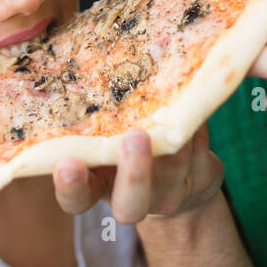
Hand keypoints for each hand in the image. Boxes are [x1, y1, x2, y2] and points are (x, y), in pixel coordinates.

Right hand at [51, 122, 223, 223]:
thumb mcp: (100, 137)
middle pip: (130, 205)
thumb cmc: (122, 148)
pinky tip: (192, 108)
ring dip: (173, 147)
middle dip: (134, 173)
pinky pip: (201, 157)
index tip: (66, 163)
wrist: (180, 176)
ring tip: (172, 114)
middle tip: (134, 136)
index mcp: (97, 187)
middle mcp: (132, 197)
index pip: (76, 199)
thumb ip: (86, 119)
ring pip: (172, 176)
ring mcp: (170, 193)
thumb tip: (69, 60)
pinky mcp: (201, 178)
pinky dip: (197, 131)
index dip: (70, 186)